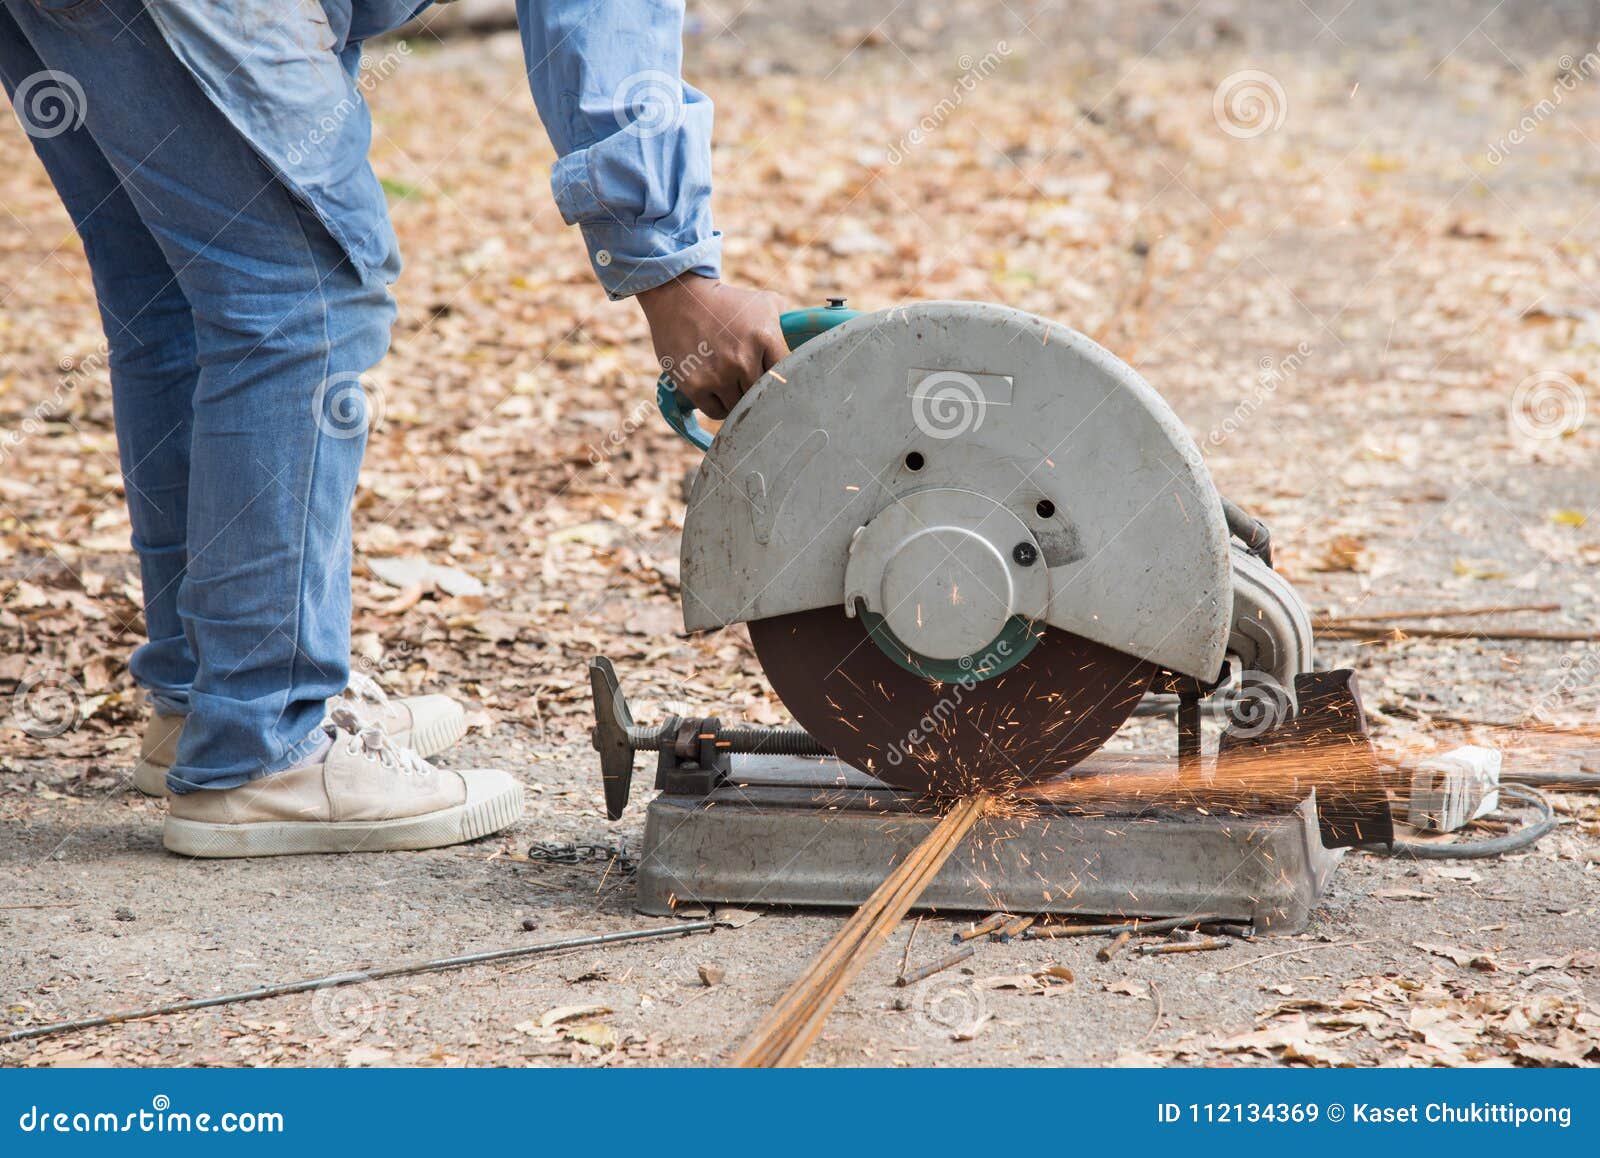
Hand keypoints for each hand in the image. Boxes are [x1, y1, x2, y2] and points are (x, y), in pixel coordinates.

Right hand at [636, 274, 785, 418]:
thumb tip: (811, 340)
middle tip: (758, 391)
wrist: (679, 297)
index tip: (783, 387)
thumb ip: (788, 322)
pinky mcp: (695, 385)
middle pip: (763, 395)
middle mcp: (742, 359)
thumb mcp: (764, 303)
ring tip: (736, 389)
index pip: (786, 375)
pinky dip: (720, 407)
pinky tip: (720, 395)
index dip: (785, 383)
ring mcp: (718, 374)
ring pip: (740, 407)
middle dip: (761, 393)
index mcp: (764, 337)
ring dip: (740, 401)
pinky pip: (717, 411)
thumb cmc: (727, 302)